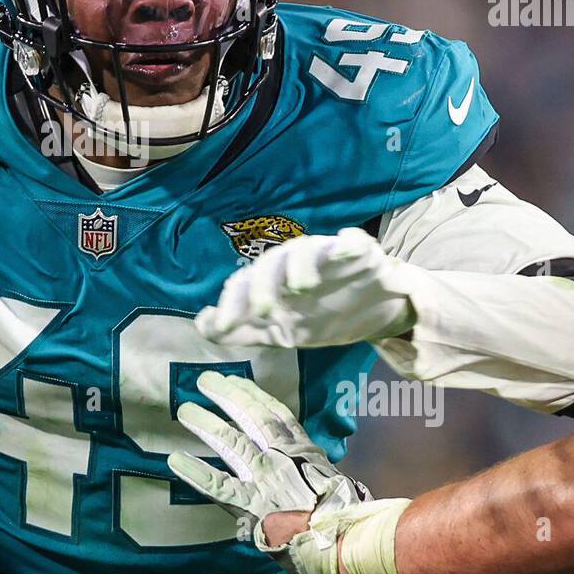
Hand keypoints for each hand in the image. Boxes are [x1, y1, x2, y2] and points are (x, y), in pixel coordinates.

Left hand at [167, 370, 371, 571]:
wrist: (342, 540)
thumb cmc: (343, 515)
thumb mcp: (333, 482)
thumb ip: (312, 470)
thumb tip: (305, 465)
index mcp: (304, 452)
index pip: (276, 414)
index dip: (253, 394)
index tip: (235, 381)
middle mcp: (283, 457)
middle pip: (251, 417)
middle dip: (227, 396)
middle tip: (205, 380)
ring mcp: (266, 478)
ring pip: (232, 442)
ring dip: (206, 423)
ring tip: (185, 409)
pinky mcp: (252, 503)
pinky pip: (218, 485)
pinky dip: (196, 472)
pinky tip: (175, 460)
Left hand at [195, 227, 416, 347]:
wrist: (369, 314)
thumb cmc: (317, 316)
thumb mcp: (278, 331)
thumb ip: (242, 330)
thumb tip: (203, 325)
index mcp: (271, 280)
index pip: (244, 284)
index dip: (231, 304)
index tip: (222, 327)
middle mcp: (293, 262)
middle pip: (271, 264)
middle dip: (263, 286)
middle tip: (263, 310)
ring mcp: (326, 255)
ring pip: (307, 249)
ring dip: (301, 263)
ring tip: (301, 285)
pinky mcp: (360, 253)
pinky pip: (355, 242)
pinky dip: (351, 241)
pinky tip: (349, 245)